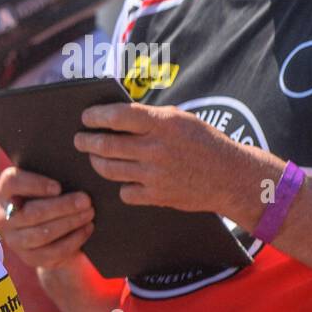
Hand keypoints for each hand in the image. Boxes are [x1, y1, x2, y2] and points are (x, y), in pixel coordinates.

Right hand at [0, 167, 94, 269]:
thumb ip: (53, 177)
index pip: (11, 183)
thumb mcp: (49, 184)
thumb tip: (74, 178)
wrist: (55, 228)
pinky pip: (51, 252)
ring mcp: (13, 240)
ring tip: (89, 213)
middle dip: (62, 207)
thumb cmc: (53, 196)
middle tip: (86, 201)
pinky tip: (86, 229)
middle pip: (30, 213)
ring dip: (69, 223)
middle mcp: (2, 217)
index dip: (34, 185)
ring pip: (41, 234)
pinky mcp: (28, 257)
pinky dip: (73, 240)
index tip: (58, 187)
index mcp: (4, 191)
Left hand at [73, 103, 261, 214]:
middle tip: (79, 139)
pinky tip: (123, 180)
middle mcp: (156, 149)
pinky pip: (124, 192)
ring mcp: (155, 174)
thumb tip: (114, 116)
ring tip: (94, 156)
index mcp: (163, 124)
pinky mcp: (157, 196)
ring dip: (96, 161)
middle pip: (105, 145)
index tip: (86, 117)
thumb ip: (150, 118)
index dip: (96, 116)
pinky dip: (120, 186)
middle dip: (85, 141)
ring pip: (108, 169)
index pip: (117, 116)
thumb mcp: (181, 120)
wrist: (232, 177)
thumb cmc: (204, 143)